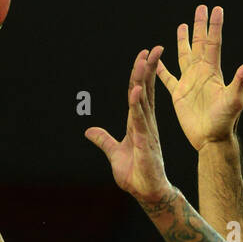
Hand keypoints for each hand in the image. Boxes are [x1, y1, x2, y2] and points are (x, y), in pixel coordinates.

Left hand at [86, 48, 172, 203]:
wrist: (149, 192)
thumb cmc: (136, 174)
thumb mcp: (114, 153)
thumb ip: (103, 140)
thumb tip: (89, 130)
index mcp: (139, 123)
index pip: (141, 93)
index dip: (142, 74)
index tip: (145, 56)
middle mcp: (145, 123)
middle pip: (146, 90)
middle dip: (149, 69)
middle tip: (154, 49)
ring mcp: (146, 131)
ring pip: (143, 100)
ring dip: (143, 79)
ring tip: (144, 60)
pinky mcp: (144, 142)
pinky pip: (139, 119)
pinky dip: (136, 104)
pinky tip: (136, 90)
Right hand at [156, 4, 242, 150]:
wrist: (211, 139)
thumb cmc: (225, 121)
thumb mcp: (235, 98)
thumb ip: (241, 79)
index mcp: (213, 71)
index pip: (214, 42)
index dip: (215, 26)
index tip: (216, 8)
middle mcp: (201, 73)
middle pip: (200, 43)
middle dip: (200, 25)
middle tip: (201, 8)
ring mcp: (189, 82)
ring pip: (184, 55)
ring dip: (183, 41)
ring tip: (182, 26)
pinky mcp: (178, 94)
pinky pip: (168, 78)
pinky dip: (162, 68)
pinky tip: (158, 59)